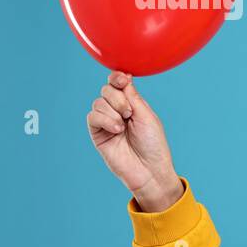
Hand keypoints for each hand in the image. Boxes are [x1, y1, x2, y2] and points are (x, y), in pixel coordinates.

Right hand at [86, 70, 182, 211]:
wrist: (149, 169)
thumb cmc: (153, 144)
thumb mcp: (147, 116)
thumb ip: (133, 97)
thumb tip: (124, 76)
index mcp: (133, 105)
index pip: (119, 84)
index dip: (117, 78)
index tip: (123, 79)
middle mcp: (118, 111)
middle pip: (107, 90)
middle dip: (118, 98)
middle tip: (130, 113)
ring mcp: (106, 122)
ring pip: (98, 102)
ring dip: (113, 111)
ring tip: (124, 126)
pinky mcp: (97, 134)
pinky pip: (92, 117)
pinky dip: (105, 120)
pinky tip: (117, 129)